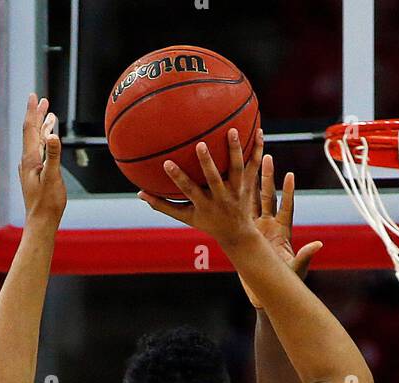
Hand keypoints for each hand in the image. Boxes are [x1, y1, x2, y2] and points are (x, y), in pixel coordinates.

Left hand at [19, 94, 66, 228]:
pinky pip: (38, 152)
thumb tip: (54, 135)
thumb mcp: (53, 178)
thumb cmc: (48, 203)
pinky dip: (44, 142)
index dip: (32, 111)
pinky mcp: (34, 175)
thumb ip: (54, 156)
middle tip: (42, 101)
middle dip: (37, 115)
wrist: (40, 222)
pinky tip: (47, 142)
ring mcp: (30, 168)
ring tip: (49, 117)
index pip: (30, 129)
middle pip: (31, 132)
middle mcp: (27, 160)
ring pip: (35, 142)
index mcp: (31, 158)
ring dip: (42, 128)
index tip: (34, 96)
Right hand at [138, 128, 263, 249]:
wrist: (238, 235)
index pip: (189, 190)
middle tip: (200, 145)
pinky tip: (259, 131)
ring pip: (238, 170)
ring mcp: (237, 192)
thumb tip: (139, 193)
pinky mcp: (249, 187)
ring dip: (235, 151)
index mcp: (205, 205)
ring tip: (233, 131)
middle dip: (208, 164)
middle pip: (215, 180)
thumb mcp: (186, 218)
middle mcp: (222, 198)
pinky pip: (254, 166)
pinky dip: (257, 150)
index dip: (178, 178)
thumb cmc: (208, 223)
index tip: (166, 163)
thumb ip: (164, 205)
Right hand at [240, 157, 322, 309]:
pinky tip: (228, 184)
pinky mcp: (246, 233)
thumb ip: (306, 256)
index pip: (287, 207)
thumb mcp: (295, 269)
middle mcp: (270, 226)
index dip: (288, 192)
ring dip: (250, 183)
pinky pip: (240, 213)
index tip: (289, 175)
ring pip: (253, 201)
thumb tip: (318, 245)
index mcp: (283, 232)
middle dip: (268, 178)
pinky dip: (236, 199)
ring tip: (246, 161)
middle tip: (267, 157)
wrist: (265, 290)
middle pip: (269, 198)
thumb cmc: (282, 282)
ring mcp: (257, 228)